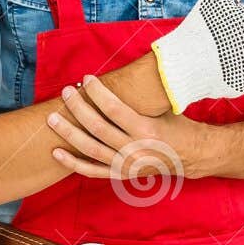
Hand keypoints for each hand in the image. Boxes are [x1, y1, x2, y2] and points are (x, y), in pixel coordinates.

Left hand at [47, 73, 225, 182]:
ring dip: (69, 132)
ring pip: (90, 149)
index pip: (114, 109)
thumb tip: (127, 70)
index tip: (87, 78)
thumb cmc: (176, 126)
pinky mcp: (121, 174)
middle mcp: (135, 149)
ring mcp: (126, 165)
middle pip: (97, 127)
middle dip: (78, 108)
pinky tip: (57, 151)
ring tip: (53, 117)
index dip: (97, 93)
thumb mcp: (164, 108)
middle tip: (66, 92)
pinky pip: (91, 170)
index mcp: (147, 130)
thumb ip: (143, 96)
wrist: (190, 156)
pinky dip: (72, 163)